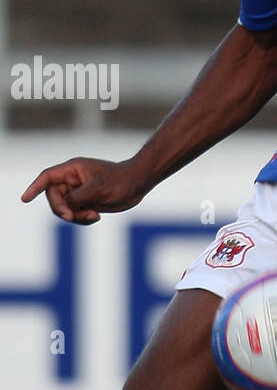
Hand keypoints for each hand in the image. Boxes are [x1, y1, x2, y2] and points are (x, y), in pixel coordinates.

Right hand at [21, 156, 146, 224]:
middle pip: (53, 197)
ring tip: (92, 216)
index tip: (25, 199)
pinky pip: (75, 215)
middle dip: (61, 209)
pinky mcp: (86, 203)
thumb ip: (78, 197)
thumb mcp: (99, 188)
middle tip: (71, 217)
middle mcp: (72, 181)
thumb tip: (63, 206)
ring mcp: (79, 192)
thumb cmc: (121, 180)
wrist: (138, 184)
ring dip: (74, 217)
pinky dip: (82, 219)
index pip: (47, 178)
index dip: (34, 187)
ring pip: (64, 209)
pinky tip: (96, 218)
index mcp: (73, 170)